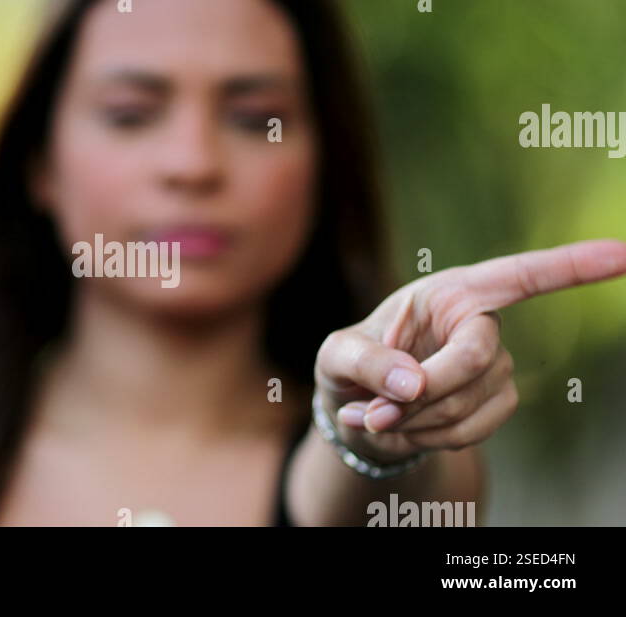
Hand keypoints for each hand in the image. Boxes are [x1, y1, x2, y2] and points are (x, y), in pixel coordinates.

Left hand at [313, 239, 625, 464]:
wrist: (358, 407)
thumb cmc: (348, 365)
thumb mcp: (335, 356)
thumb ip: (365, 361)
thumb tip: (411, 383)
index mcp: (447, 292)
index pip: (516, 276)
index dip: (571, 266)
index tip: (623, 254)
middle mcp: (479, 323)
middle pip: (474, 359)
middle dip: (421, 392)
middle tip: (372, 412)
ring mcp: (495, 366)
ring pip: (469, 403)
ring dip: (415, 421)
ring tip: (377, 416)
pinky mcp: (497, 402)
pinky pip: (471, 430)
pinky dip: (428, 438)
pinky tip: (401, 427)